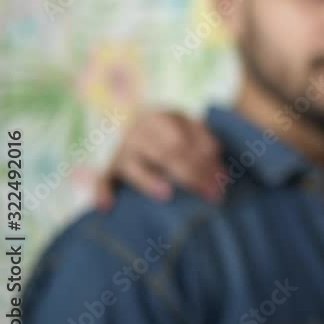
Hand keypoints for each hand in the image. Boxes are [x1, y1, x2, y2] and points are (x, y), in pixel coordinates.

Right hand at [96, 110, 224, 208]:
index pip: (183, 139)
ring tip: (167, 194)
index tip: (221, 178)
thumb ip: (204, 141)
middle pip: (164, 153)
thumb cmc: (174, 131)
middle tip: (212, 194)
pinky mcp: (110, 167)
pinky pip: (103, 179)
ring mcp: (121, 150)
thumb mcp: (190, 128)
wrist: (140, 125)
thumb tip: (217, 160)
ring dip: (149, 180)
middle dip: (190, 174)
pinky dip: (102, 191)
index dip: (203, 159)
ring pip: (133, 166)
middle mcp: (137, 131)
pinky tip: (106, 206)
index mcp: (159, 117)